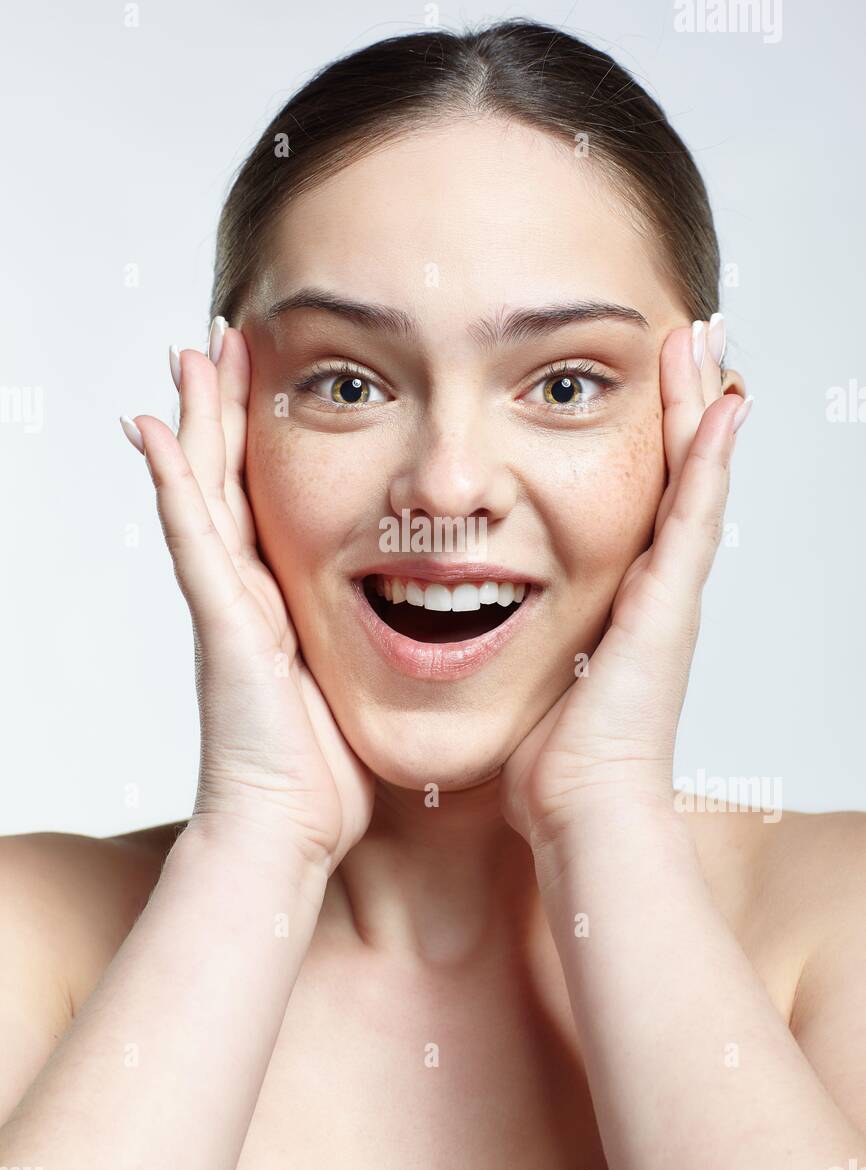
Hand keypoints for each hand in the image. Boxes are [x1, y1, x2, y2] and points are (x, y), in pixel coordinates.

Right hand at [120, 320, 374, 870]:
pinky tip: (152, 432)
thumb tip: (420, 629)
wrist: (287, 832)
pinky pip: (194, 539)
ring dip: (196, 421)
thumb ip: (368, 648)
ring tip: (192, 354)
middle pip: (229, 478)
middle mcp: (246, 592)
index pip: (268, 498)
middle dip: (226, 407)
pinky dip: (171, 484)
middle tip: (224, 337)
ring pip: (204, 491)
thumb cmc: (325, 771)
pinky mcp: (222, 624)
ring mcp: (227, 604)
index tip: (275, 375)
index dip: (262, 437)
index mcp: (281, 601)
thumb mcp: (358, 687)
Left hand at [501, 319, 751, 849]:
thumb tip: (476, 619)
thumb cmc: (549, 758)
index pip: (634, 491)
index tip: (631, 373)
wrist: (582, 811)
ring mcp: (668, 592)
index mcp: (616, 594)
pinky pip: (693, 515)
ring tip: (699, 339)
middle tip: (680, 332)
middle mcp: (651, 584)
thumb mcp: (526, 673)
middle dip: (675, 400)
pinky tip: (722, 403)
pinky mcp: (670, 605)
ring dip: (696, 406)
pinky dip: (709, 458)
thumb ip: (516, 635)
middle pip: (671, 470)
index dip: (640, 433)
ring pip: (691, 478)